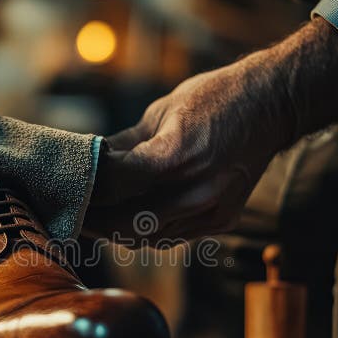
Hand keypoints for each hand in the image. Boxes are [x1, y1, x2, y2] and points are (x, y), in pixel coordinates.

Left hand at [85, 18, 337, 241]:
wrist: (272, 106)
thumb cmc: (215, 99)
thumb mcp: (160, 113)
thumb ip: (123, 146)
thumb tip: (88, 162)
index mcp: (174, 156)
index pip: (113, 186)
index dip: (85, 190)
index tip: (65, 188)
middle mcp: (194, 191)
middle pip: (124, 221)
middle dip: (93, 219)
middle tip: (69, 212)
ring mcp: (210, 210)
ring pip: (145, 238)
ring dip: (115, 231)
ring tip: (92, 220)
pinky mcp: (220, 220)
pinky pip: (170, 238)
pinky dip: (144, 234)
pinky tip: (126, 223)